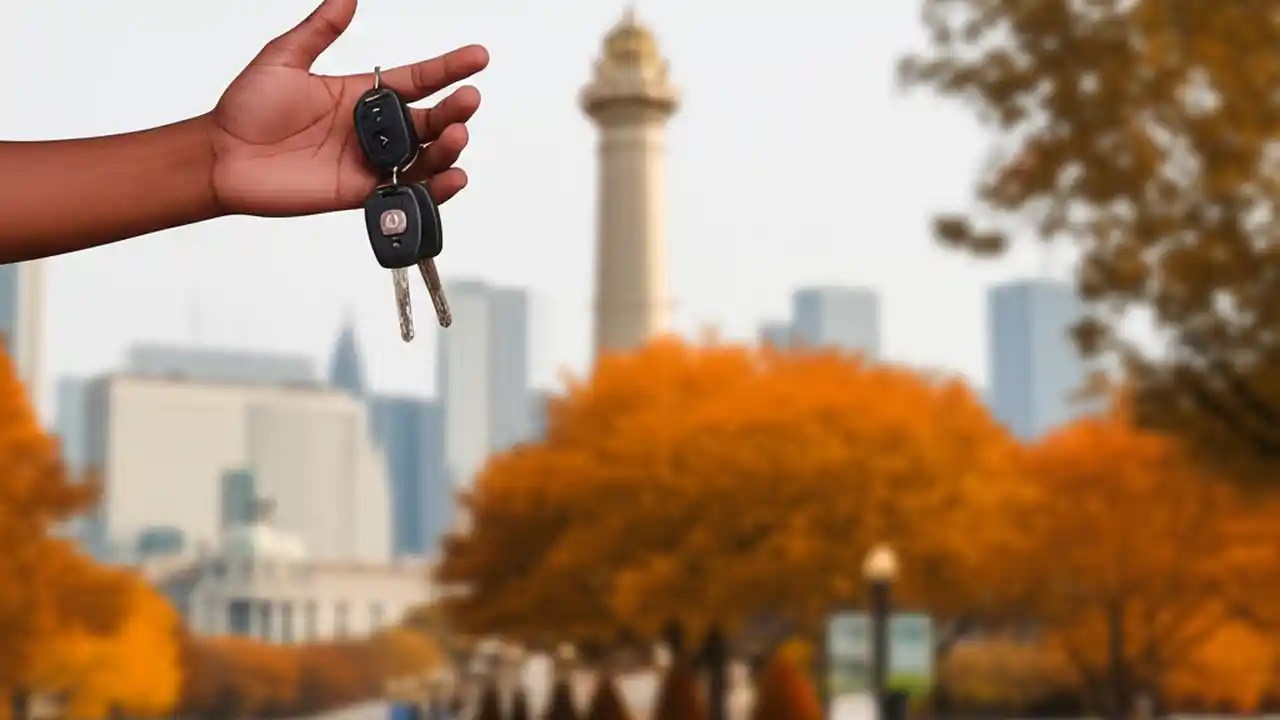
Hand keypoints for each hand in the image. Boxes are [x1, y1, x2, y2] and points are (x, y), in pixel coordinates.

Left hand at [207, 0, 487, 216]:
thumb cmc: (244, 110)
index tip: (477, 57)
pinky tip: (451, 178)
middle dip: (454, 110)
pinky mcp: (360, 194)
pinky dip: (434, 190)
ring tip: (456, 135)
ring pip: (424, 157)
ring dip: (448, 148)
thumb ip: (319, 30)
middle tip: (468, 100)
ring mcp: (369, 163)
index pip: (417, 79)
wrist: (220, 157)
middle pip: (428, 120)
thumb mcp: (283, 58)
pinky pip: (406, 193)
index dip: (448, 68)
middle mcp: (372, 131)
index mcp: (361, 96)